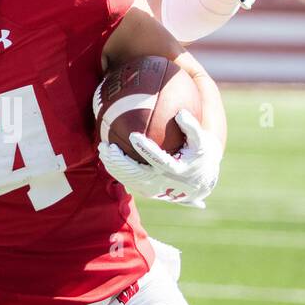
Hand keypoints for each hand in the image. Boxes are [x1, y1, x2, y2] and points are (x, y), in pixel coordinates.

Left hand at [98, 109, 221, 207]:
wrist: (199, 183)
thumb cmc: (199, 156)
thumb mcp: (202, 142)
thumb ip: (192, 127)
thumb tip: (180, 113)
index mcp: (175, 170)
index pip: (158, 160)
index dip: (145, 149)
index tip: (133, 135)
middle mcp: (162, 182)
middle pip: (136, 173)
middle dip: (120, 161)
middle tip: (107, 146)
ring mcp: (152, 189)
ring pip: (128, 179)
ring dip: (114, 166)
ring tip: (102, 150)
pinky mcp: (146, 191)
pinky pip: (128, 181)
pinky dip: (116, 171)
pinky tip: (107, 157)